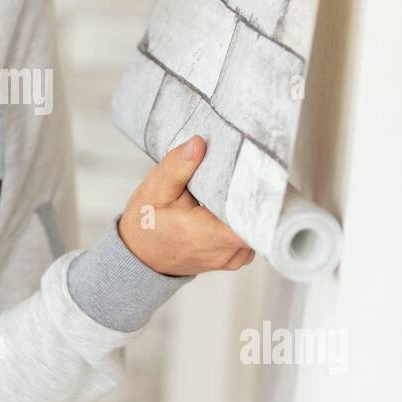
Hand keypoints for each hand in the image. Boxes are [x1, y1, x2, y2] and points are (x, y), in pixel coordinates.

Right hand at [118, 135, 254, 276]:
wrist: (141, 256)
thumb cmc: (146, 223)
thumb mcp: (155, 189)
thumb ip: (177, 166)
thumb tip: (199, 143)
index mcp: (205, 234)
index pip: (253, 218)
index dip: (260, 193)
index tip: (257, 171)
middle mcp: (225, 251)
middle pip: (261, 221)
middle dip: (255, 194)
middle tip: (246, 170)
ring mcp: (233, 258)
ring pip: (258, 228)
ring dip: (250, 207)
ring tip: (235, 188)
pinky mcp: (236, 258)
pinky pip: (252, 236)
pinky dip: (245, 220)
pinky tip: (232, 205)